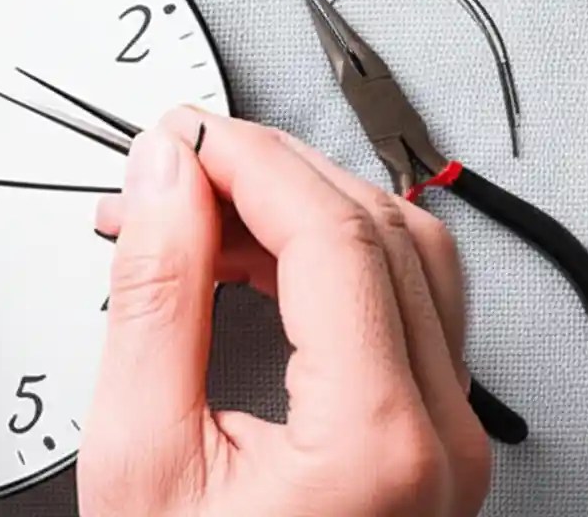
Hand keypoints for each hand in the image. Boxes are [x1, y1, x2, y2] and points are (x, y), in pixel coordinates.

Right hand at [80, 106, 489, 516]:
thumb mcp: (140, 451)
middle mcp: (441, 434)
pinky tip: (247, 255)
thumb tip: (163, 182)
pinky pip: (397, 302)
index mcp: (378, 439)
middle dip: (267, 171)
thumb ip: (154, 298)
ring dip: (299, 206)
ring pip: (401, 254)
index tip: (179, 136)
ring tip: (201, 207)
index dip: (247, 160)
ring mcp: (448, 437)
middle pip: (377, 229)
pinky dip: (322, 255)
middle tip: (177, 163)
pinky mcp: (429, 435)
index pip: (330, 233)